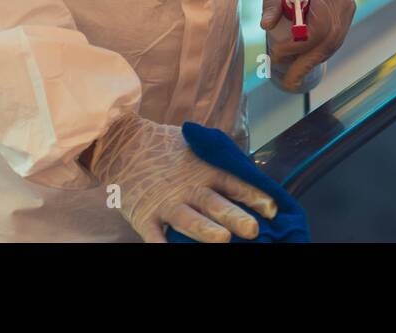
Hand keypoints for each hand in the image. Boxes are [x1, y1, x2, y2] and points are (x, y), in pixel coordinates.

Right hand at [84, 113, 276, 242]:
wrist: (123, 144)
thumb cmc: (165, 148)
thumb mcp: (195, 147)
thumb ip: (218, 162)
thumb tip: (250, 176)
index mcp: (203, 170)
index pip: (233, 182)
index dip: (253, 196)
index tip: (273, 209)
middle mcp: (187, 187)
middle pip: (213, 203)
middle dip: (234, 216)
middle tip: (254, 230)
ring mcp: (165, 204)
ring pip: (187, 219)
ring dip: (204, 230)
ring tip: (222, 240)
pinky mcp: (144, 217)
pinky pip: (154, 236)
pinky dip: (162, 246)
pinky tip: (171, 252)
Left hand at [260, 0, 355, 91]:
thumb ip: (273, 0)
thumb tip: (265, 25)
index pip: (315, 32)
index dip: (295, 48)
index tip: (275, 54)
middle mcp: (343, 4)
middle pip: (327, 44)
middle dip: (306, 65)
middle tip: (287, 82)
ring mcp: (348, 8)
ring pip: (334, 43)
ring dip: (314, 61)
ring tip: (295, 76)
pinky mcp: (347, 10)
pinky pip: (336, 37)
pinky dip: (321, 51)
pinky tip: (307, 59)